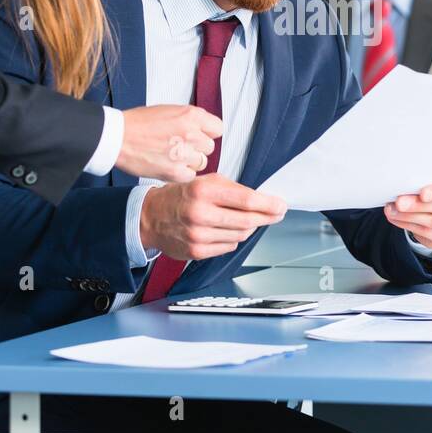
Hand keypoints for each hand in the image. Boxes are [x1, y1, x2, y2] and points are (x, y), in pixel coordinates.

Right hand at [117, 105, 222, 182]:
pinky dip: (181, 174)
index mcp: (191, 115)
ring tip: (172, 156)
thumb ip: (190, 120)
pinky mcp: (175, 171)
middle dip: (197, 148)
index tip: (199, 135)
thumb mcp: (170, 110)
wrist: (117, 137)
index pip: (218, 128)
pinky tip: (168, 165)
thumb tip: (204, 130)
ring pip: (201, 162)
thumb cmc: (138, 123)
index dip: (208, 133)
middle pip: (209, 147)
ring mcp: (184, 154)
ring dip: (190, 162)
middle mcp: (191, 134)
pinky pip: (190, 176)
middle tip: (180, 146)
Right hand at [140, 175, 285, 260]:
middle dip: (267, 217)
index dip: (269, 204)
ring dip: (250, 228)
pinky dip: (234, 239)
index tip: (281, 205)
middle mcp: (200, 213)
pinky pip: (229, 247)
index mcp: (204, 191)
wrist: (150, 217)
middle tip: (276, 214)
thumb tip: (262, 199)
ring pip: (240, 236)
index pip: (246, 200)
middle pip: (247, 221)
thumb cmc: (180, 196)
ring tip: (248, 220)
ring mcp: (198, 235)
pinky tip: (227, 230)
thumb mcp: (205, 181)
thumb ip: (233, 189)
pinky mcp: (197, 251)